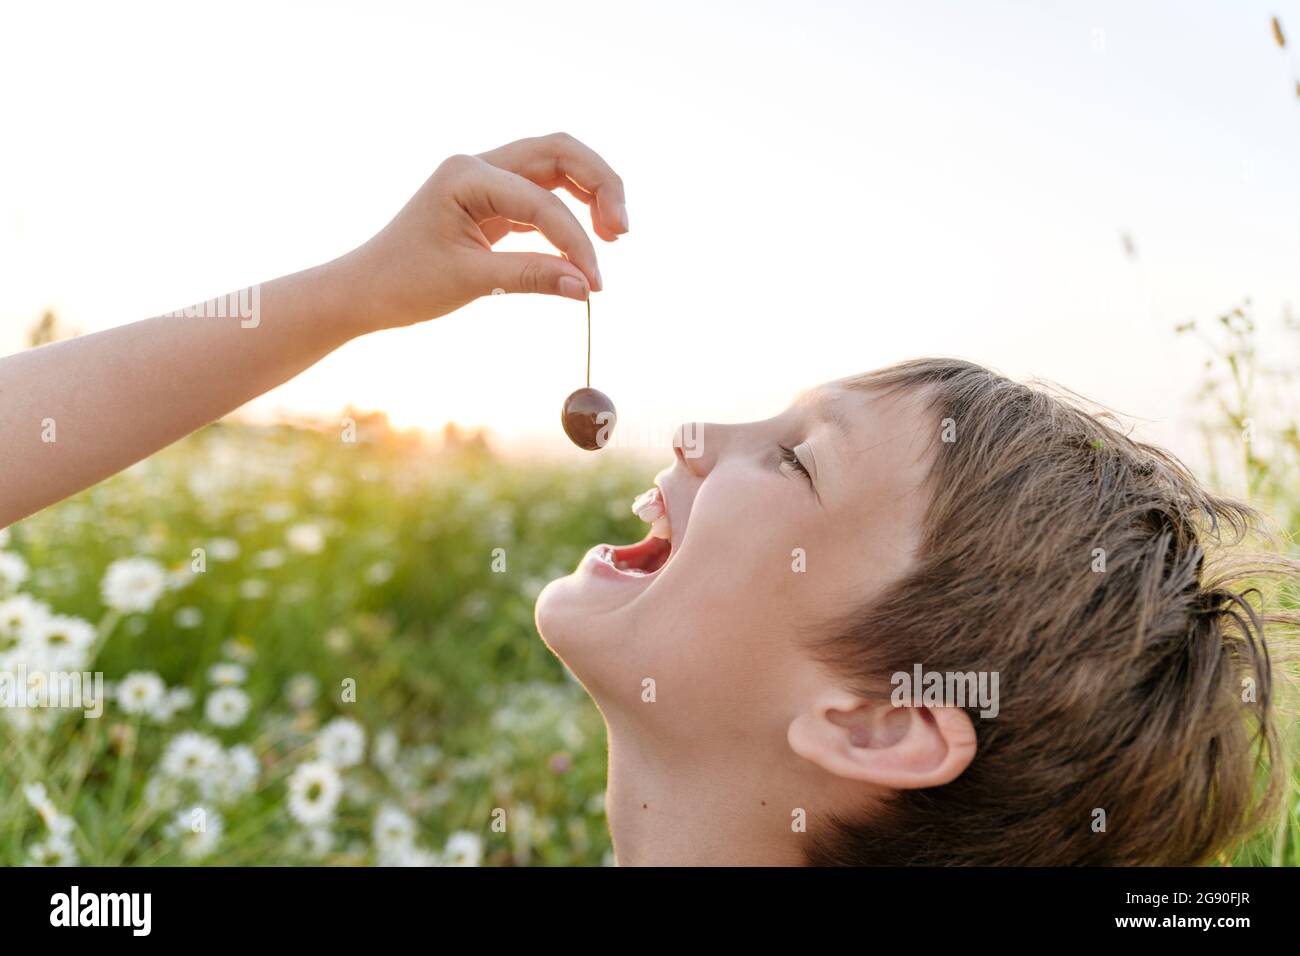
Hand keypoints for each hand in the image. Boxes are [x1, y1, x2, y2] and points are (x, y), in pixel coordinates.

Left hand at [346, 132, 627, 330]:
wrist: (365, 290)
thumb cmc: (405, 284)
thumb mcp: (470, 282)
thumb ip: (532, 278)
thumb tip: (586, 288)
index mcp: (466, 175)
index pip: (542, 200)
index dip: (575, 240)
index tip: (595, 283)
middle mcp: (479, 165)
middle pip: (561, 152)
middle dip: (601, 185)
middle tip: (621, 232)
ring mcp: (486, 178)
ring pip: (557, 166)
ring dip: (592, 191)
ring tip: (614, 233)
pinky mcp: (492, 199)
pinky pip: (544, 193)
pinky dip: (571, 212)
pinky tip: (585, 241)